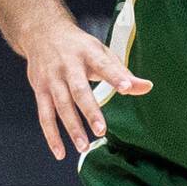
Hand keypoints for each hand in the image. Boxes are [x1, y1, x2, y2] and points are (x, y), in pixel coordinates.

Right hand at [24, 20, 151, 159]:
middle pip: (79, 90)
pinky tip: (60, 152)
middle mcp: (67, 66)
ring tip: (84, 146)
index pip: (104, 65)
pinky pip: (44, 116)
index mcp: (87, 53)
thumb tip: (147, 87)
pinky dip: (51, 135)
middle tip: (102, 130)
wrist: (41, 33)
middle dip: (90, 111)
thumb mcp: (101, 52)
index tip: (127, 88)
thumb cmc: (78, 46)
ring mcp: (51, 79)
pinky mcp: (39, 90)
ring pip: (61, 106)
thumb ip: (123, 72)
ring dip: (71, 128)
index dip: (115, 76)